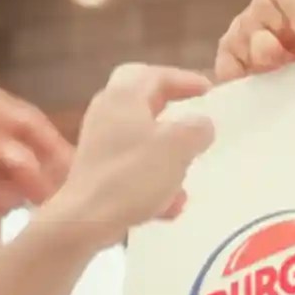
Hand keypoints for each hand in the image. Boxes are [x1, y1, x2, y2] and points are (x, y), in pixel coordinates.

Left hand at [0, 68, 71, 214]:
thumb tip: (31, 167)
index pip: (26, 121)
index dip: (49, 148)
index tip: (69, 178)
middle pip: (24, 146)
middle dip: (40, 172)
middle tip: (56, 201)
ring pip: (10, 171)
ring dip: (18, 190)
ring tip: (20, 209)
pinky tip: (0, 213)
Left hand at [45, 64, 214, 248]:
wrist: (85, 220)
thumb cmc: (133, 176)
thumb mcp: (178, 146)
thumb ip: (197, 129)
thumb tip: (202, 124)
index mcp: (124, 96)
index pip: (157, 75)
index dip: (186, 79)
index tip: (209, 90)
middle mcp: (107, 112)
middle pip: (141, 97)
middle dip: (168, 103)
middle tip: (190, 111)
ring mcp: (99, 143)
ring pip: (139, 135)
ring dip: (166, 149)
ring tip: (186, 167)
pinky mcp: (97, 172)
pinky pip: (133, 166)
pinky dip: (154, 178)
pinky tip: (171, 204)